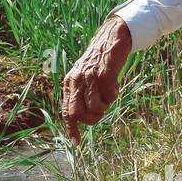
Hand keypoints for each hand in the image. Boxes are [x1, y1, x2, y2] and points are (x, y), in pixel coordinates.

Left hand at [63, 16, 131, 144]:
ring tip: (108, 91)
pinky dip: (114, 94)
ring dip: (105, 105)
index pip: (67, 111)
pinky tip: (114, 82)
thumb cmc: (99, 61)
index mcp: (70, 82)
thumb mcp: (84, 76)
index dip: (71, 128)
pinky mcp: (104, 74)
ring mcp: (90, 77)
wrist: (112, 37)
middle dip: (91, 119)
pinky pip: (110, 96)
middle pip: (78, 114)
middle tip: (101, 112)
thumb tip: (80, 118)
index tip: (76, 143)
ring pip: (96, 107)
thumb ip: (80, 94)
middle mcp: (77, 80)